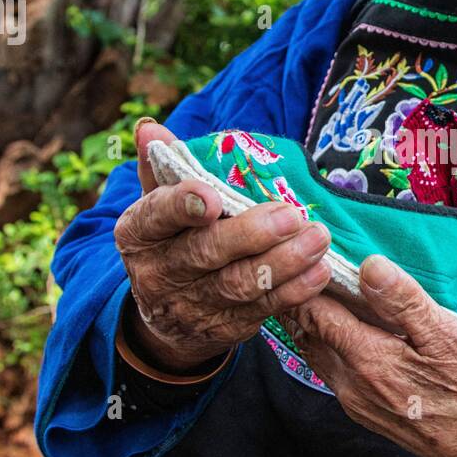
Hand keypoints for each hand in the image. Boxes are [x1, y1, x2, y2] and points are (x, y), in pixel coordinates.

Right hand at [113, 121, 331, 373]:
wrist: (167, 318)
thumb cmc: (173, 241)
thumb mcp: (159, 207)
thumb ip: (162, 166)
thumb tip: (150, 126)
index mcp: (138, 233)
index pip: (157, 216)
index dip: (183, 207)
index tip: (213, 197)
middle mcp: (158, 273)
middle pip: (205, 252)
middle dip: (251, 234)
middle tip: (291, 214)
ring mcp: (190, 307)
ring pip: (239, 284)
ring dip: (284, 262)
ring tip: (318, 238)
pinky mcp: (224, 329)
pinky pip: (261, 309)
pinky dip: (294, 291)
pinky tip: (319, 271)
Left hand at [280, 253, 456, 456]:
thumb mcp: (445, 335)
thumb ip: (404, 300)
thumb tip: (369, 265)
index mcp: (367, 359)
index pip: (315, 312)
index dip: (310, 282)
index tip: (313, 256)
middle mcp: (348, 382)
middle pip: (305, 332)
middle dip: (303, 298)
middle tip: (308, 266)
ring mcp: (350, 399)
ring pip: (312, 351)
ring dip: (310, 322)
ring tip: (317, 290)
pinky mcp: (356, 408)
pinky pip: (326, 368)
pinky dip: (324, 343)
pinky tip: (339, 327)